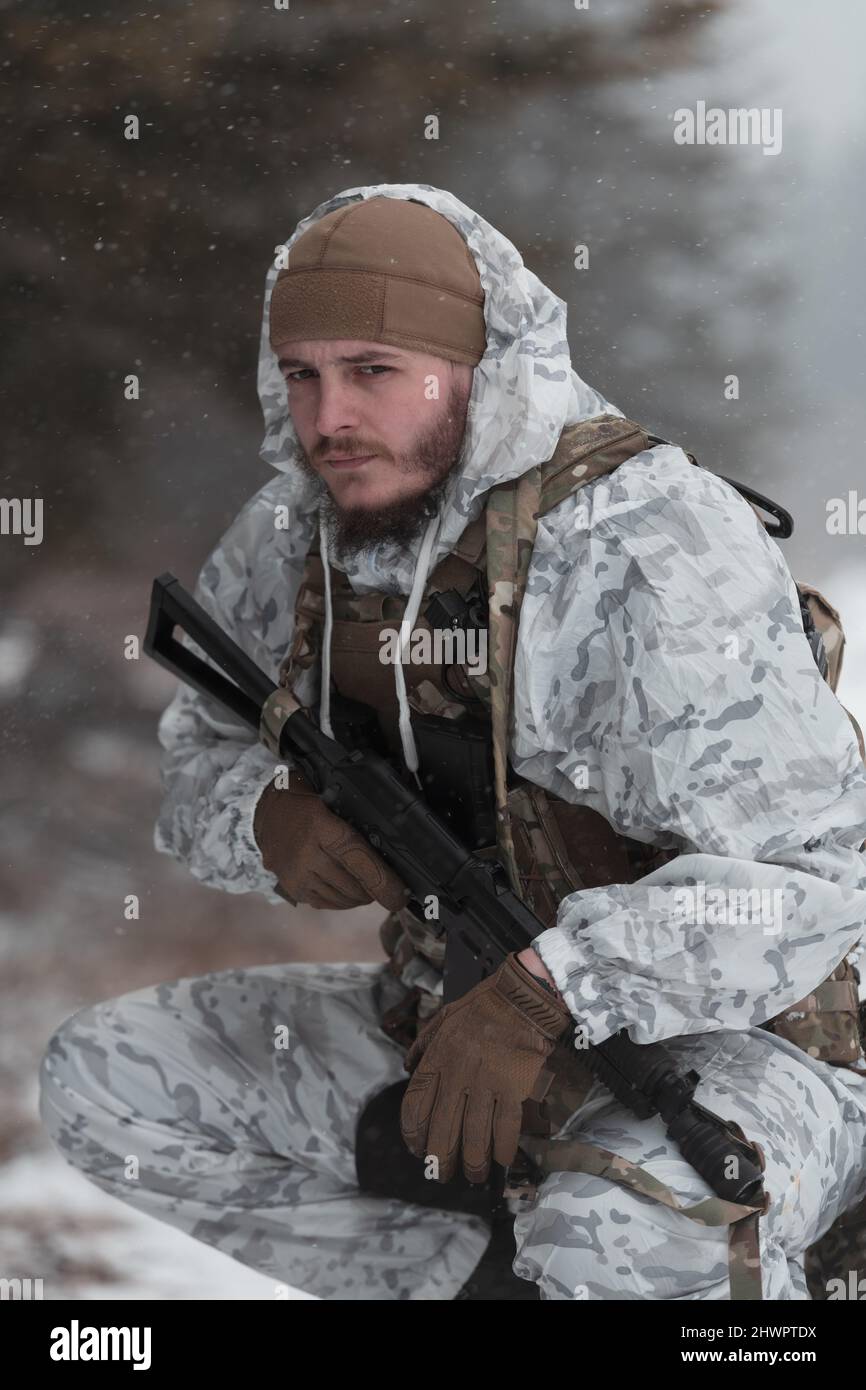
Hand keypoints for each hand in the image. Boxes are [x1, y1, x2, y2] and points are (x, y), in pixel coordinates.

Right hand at [253, 771, 410, 911]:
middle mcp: (306, 854)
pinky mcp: (293, 889)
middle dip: (374, 890)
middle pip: (353, 885)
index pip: (358, 860)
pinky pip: (326, 903)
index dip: (382, 881)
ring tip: (365, 886)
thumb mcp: (334, 799)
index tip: (400, 896)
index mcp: (322, 826)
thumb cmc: (309, 801)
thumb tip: (395, 851)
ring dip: (358, 896)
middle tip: (384, 885)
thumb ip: (360, 823)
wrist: (268, 811)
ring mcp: (296, 875)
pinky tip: (347, 890)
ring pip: (341, 898)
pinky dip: (342, 900)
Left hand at [400, 952, 573, 1183]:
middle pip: (442, 1129)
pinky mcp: (514, 1087)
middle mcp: (458, 1073)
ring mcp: (487, 1082)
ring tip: (473, 1175)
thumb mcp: (443, 1018)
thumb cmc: (484, 1005)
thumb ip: (423, 1045)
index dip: (413, 1135)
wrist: (523, 996)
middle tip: (442, 1174)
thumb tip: (408, 1068)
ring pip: (474, 1136)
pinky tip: (502, 1160)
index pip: (415, 1106)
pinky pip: (507, 1127)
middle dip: (440, 1159)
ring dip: (473, 1162)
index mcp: (438, 1058)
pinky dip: (504, 1148)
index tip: (416, 1150)